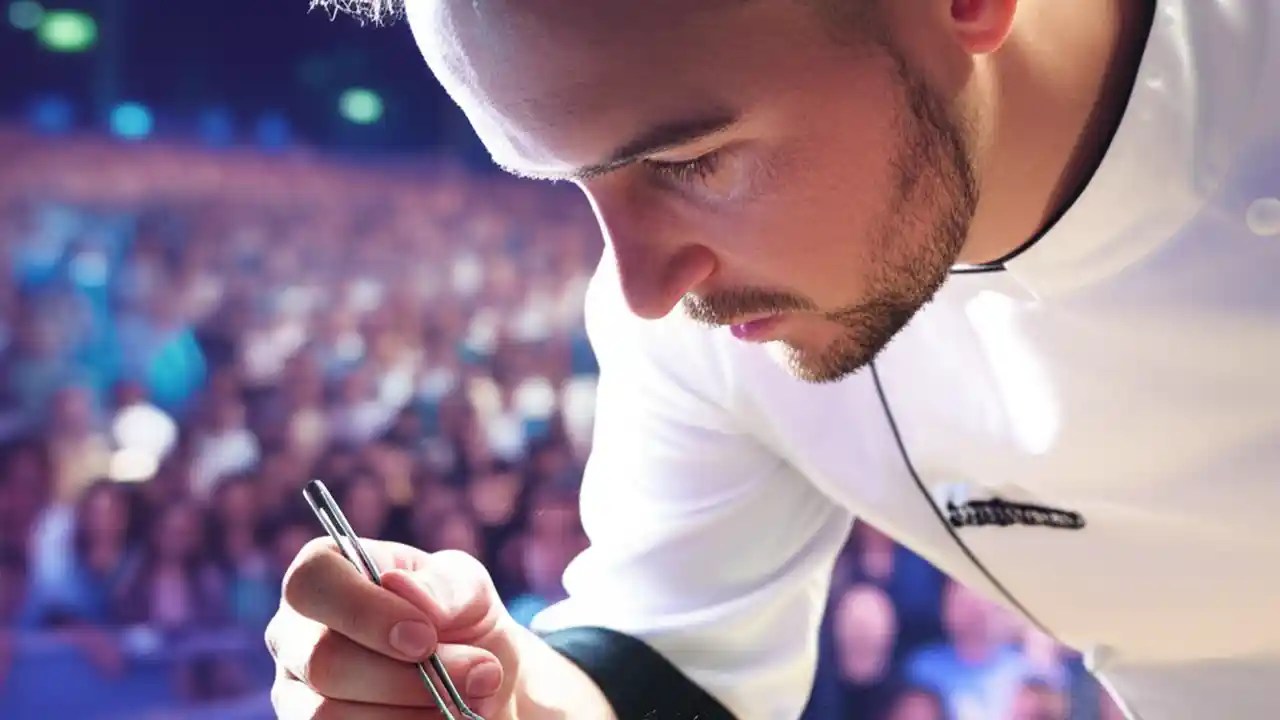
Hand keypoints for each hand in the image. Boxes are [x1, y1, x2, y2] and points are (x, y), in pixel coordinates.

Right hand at [266, 539, 522, 718]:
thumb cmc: (459, 617)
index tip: (426, 636)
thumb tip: (402, 589)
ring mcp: (295, 692)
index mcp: (324, 576)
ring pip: (330, 714)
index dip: (365, 611)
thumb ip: (442, 583)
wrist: (476, 678)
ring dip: (412, 713)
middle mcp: (295, 635)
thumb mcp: (466, 586)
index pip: (311, 582)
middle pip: (322, 660)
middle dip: (406, 676)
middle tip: (478, 673)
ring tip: (468, 702)